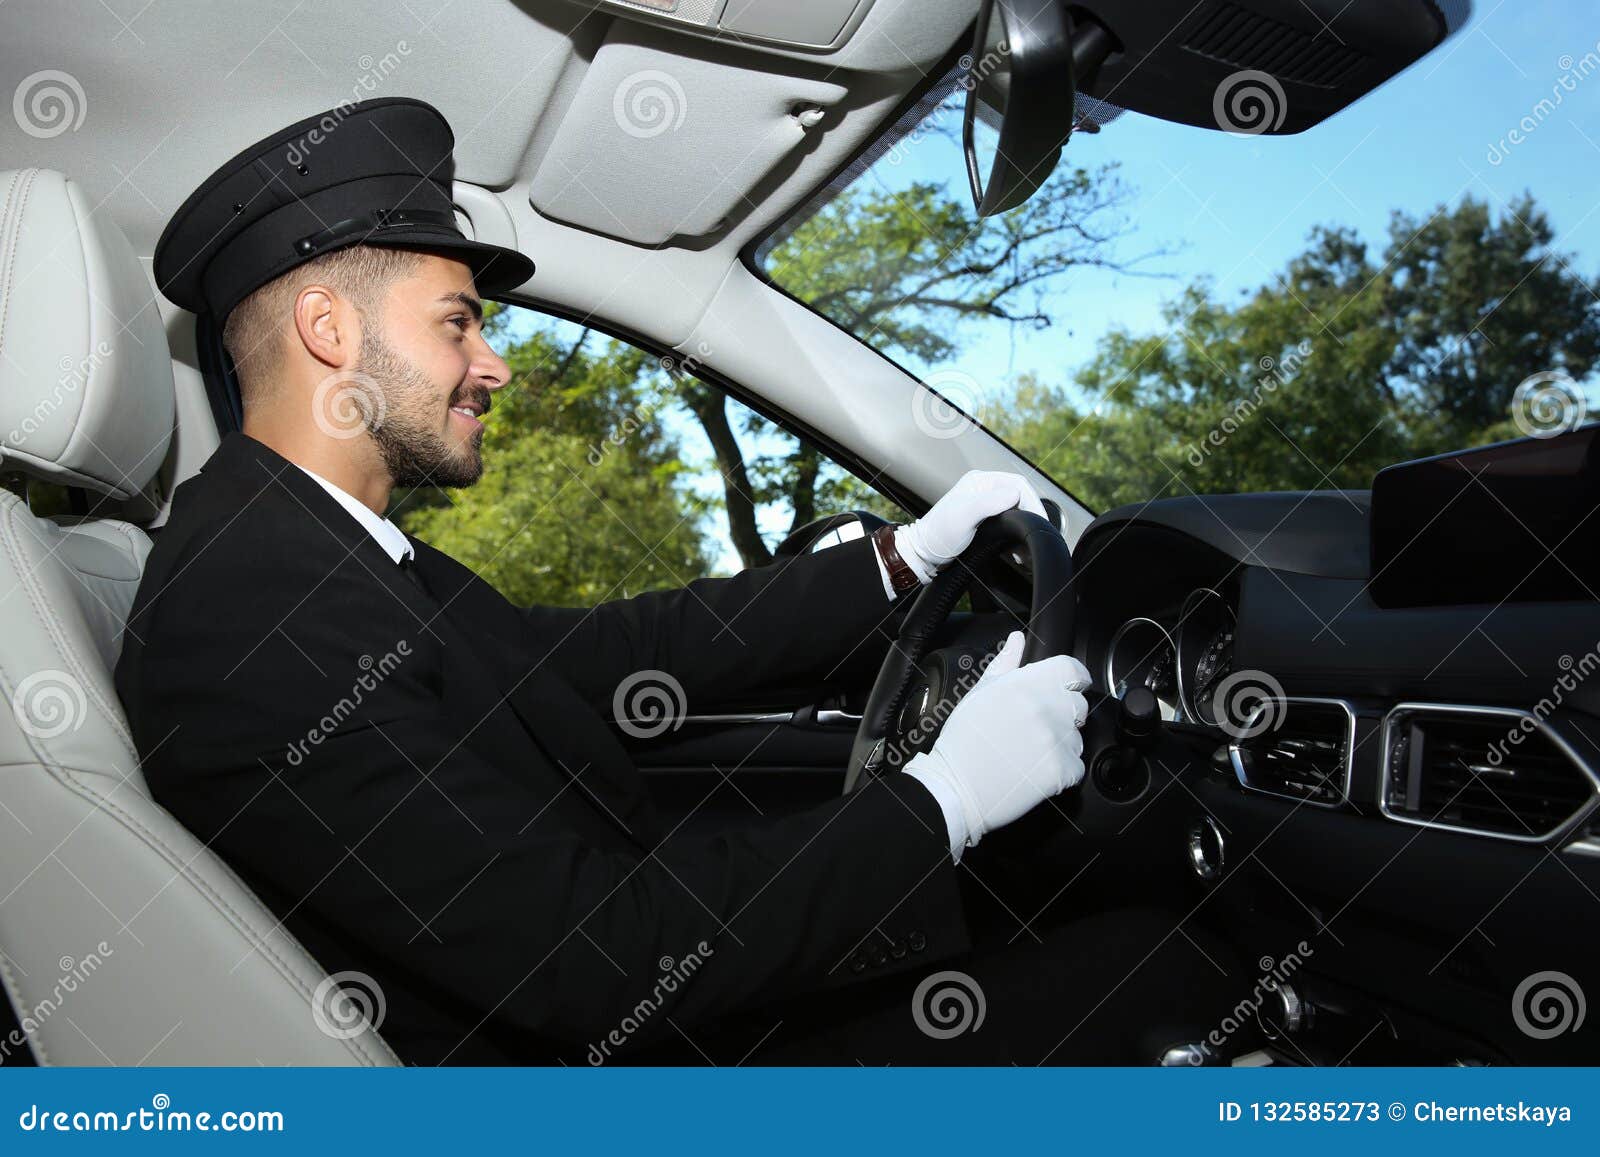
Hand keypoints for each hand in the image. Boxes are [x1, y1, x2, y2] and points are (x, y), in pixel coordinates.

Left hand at [898, 470, 1047, 580]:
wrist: (923, 555)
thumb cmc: (938, 536)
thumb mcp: (964, 516)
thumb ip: (989, 502)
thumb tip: (1015, 494)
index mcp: (980, 481)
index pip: (1018, 483)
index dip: (1032, 501)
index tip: (1039, 520)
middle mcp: (983, 489)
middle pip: (1020, 496)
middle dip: (1032, 514)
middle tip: (1037, 533)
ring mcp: (984, 504)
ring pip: (1016, 509)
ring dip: (1025, 524)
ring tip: (1026, 544)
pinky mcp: (985, 520)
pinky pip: (1009, 521)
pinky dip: (1016, 533)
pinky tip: (1016, 548)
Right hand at [903, 631, 1090, 850]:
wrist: (955, 786)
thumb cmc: (963, 740)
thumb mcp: (980, 692)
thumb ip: (1005, 663)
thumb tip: (1017, 640)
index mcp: (1027, 684)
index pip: (1073, 669)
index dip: (1073, 678)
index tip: (1068, 687)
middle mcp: (1047, 708)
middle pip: (1078, 703)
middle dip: (1063, 713)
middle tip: (1035, 726)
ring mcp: (1057, 740)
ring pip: (1077, 737)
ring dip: (1061, 743)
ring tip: (1029, 751)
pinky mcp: (1062, 770)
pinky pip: (1076, 766)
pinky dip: (1061, 770)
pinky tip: (1034, 769)